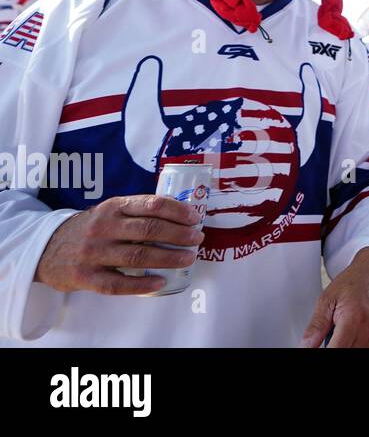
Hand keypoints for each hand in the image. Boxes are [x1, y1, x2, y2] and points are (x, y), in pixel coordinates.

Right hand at [34, 194, 203, 295]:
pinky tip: (160, 283)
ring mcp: (93, 253)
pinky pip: (117, 284)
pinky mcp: (85, 277)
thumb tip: (182, 214)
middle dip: (178, 235)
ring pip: (137, 256)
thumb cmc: (92, 229)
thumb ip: (138, 212)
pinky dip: (141, 285)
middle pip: (148, 230)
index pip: (151, 204)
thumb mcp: (110, 212)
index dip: (177, 211)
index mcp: (113, 207)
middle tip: (197, 239)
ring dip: (168, 258)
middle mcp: (103, 228)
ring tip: (188, 258)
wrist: (48, 248)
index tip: (195, 218)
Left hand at [301, 247, 368, 347]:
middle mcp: (368, 328)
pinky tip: (344, 335)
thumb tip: (306, 346)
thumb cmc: (351, 283)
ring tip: (336, 332)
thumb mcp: (326, 299)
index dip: (324, 351)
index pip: (336, 349)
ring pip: (353, 353)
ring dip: (340, 346)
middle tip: (324, 336)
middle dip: (332, 347)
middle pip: (345, 352)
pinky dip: (349, 346)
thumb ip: (316, 326)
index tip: (314, 347)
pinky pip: (360, 350)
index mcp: (354, 318)